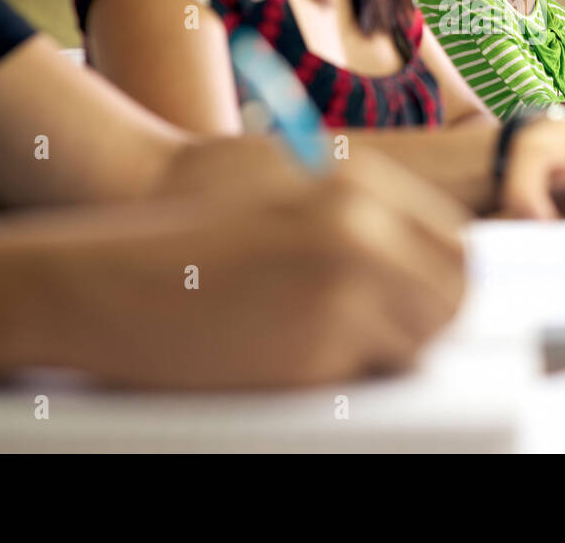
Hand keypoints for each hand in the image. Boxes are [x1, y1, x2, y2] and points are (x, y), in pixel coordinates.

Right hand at [56, 150, 467, 387]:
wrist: (107, 280)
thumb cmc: (191, 238)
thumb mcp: (288, 197)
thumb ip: (367, 220)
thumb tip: (444, 269)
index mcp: (357, 187)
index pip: (457, 244)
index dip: (446, 279)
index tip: (425, 299)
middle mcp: (362, 232)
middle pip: (454, 297)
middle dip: (428, 320)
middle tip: (387, 332)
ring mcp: (343, 293)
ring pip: (419, 343)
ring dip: (390, 350)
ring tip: (327, 339)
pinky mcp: (316, 351)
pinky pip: (366, 376)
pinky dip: (343, 374)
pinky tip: (290, 353)